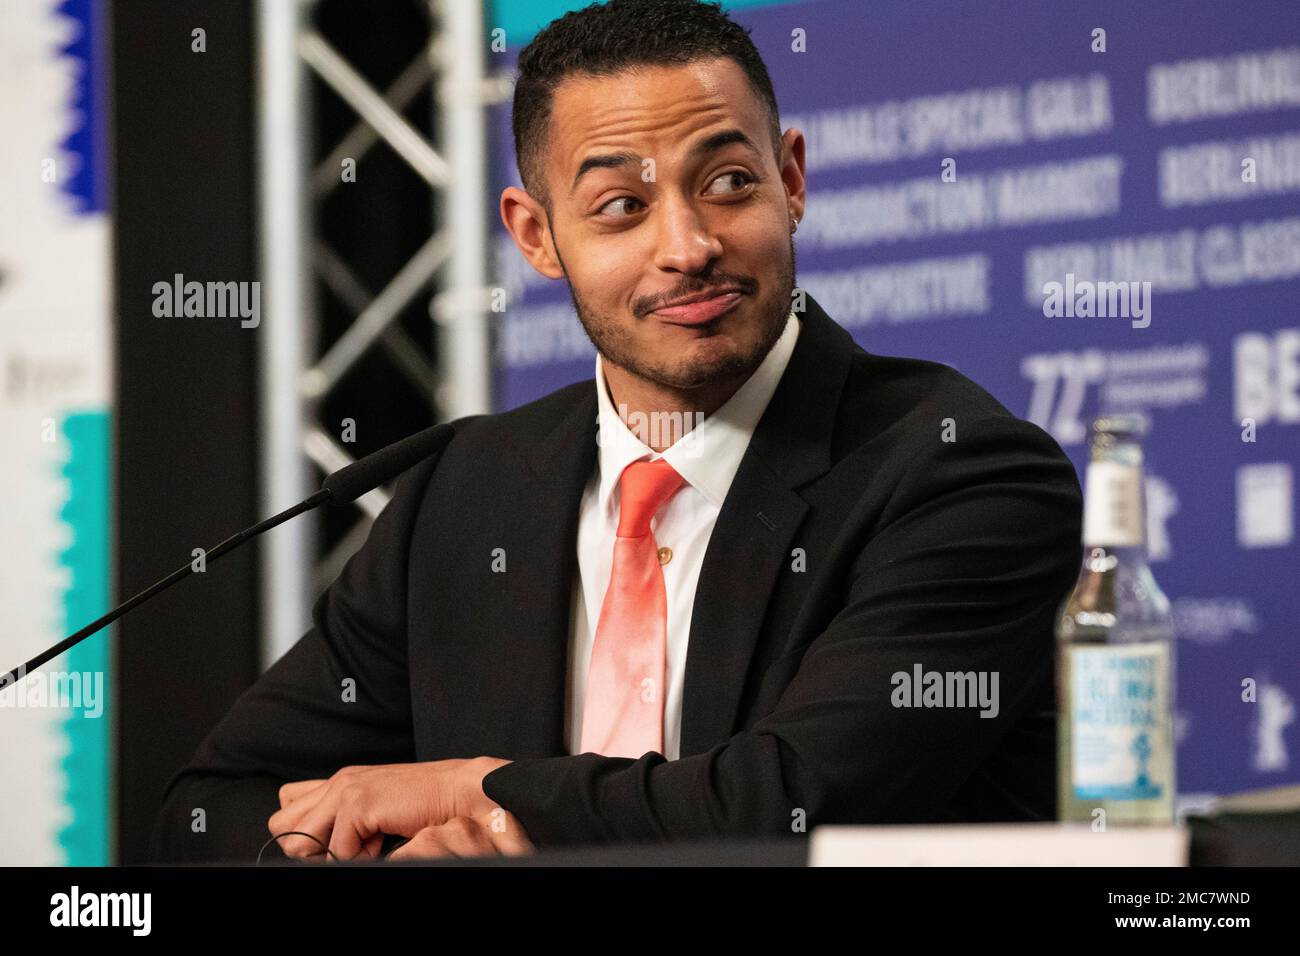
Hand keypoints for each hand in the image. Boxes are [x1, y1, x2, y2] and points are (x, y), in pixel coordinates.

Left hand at [269, 756, 511, 860]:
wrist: (456, 792)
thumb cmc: (422, 803)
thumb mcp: (373, 808)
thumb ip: (342, 818)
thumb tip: (315, 848)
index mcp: (338, 781)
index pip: (287, 803)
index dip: (302, 832)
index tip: (337, 841)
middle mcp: (336, 781)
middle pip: (281, 823)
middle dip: (307, 845)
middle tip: (347, 846)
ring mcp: (344, 790)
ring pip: (300, 842)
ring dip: (331, 853)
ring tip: (365, 843)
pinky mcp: (357, 804)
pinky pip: (338, 852)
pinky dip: (361, 856)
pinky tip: (383, 839)